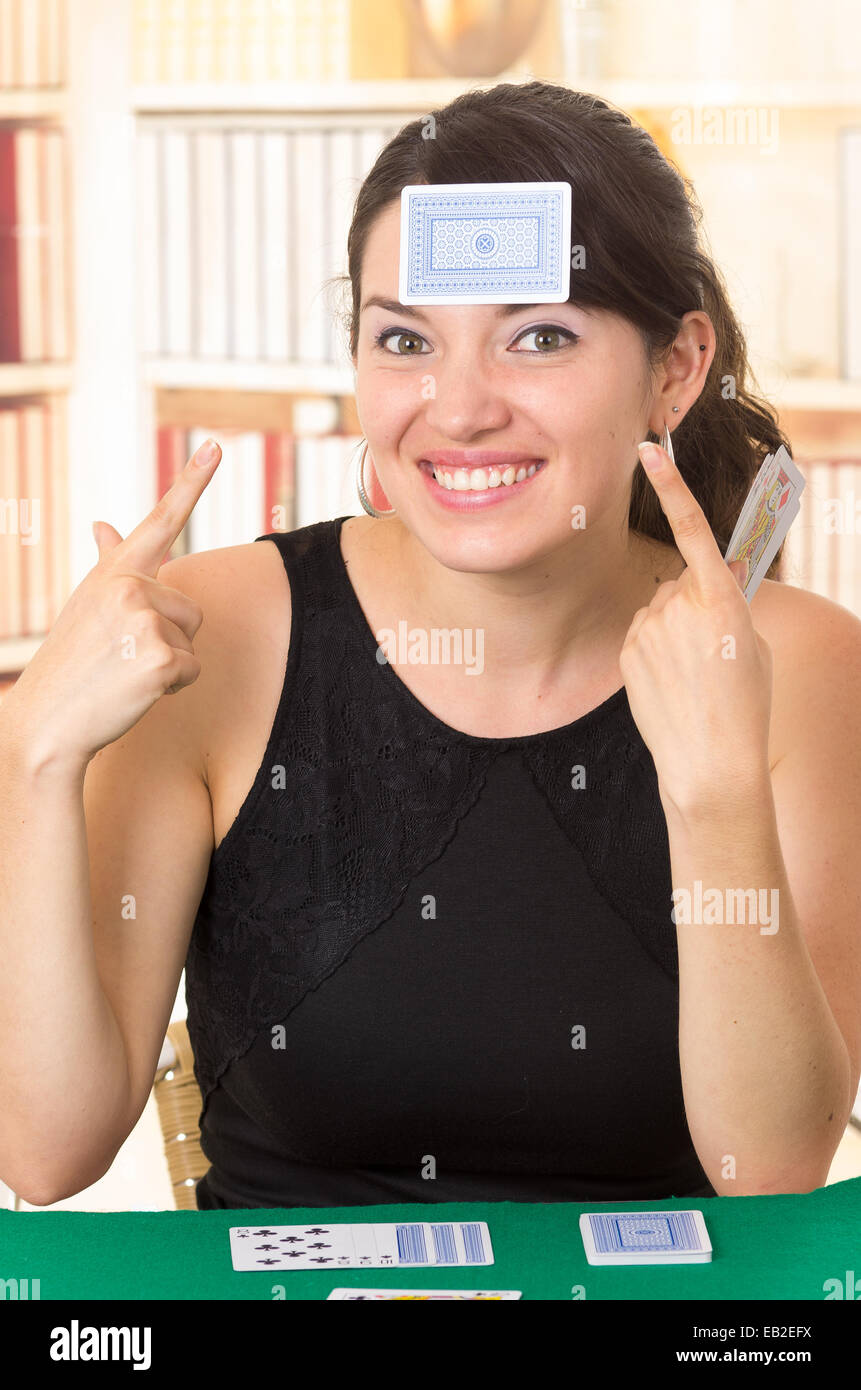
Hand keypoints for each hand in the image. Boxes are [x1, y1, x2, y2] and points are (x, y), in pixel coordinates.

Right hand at [6, 439, 221, 767]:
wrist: (46, 721)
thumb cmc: (71, 663)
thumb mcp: (86, 604)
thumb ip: (109, 564)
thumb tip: (105, 524)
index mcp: (114, 572)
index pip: (161, 520)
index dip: (193, 481)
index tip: (216, 446)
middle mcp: (130, 587)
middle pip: (192, 609)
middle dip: (171, 637)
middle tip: (122, 656)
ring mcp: (143, 621)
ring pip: (194, 640)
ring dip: (171, 662)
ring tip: (125, 671)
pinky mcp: (158, 658)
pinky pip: (193, 670)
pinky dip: (172, 687)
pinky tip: (134, 691)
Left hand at [618, 440, 773, 821]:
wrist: (709, 761)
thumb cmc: (744, 704)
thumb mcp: (753, 645)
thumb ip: (731, 602)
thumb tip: (717, 576)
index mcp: (721, 598)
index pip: (694, 528)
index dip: (671, 484)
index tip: (648, 451)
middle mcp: (679, 605)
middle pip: (681, 581)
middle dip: (694, 602)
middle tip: (713, 651)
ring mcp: (648, 627)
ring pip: (660, 607)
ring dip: (673, 627)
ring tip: (692, 673)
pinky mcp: (628, 649)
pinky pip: (642, 631)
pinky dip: (655, 647)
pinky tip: (671, 681)